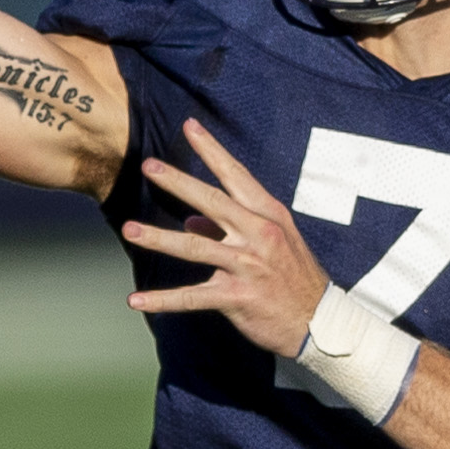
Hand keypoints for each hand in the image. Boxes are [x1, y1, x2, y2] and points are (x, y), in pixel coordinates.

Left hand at [122, 119, 330, 357]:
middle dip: (178, 182)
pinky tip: (135, 300)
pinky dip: (162, 300)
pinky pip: (192, 297)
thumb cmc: (293, 277)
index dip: (212, 150)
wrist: (321, 322)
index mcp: (268, 216)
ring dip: (159, 238)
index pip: (236, 176)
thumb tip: (191, 220)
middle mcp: (258, 235)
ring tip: (129, 230)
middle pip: (212, 202)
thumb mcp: (271, 242)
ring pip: (196, 247)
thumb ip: (230, 228)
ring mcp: (248, 265)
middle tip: (149, 165)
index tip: (189, 126)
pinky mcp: (238, 297)